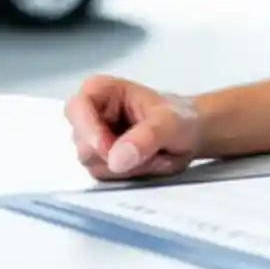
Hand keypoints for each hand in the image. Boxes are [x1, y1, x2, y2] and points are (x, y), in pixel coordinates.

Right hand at [64, 75, 201, 179]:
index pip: (77, 109)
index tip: (110, 149)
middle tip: (152, 152)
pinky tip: (149, 163)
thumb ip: (145, 137)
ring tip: (155, 155)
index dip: (90, 131)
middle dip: (119, 155)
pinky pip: (107, 177)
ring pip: (96, 165)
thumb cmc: (180, 119)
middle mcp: (89, 116)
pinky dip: (131, 175)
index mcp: (99, 91)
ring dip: (130, 167)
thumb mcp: (170, 123)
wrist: (192, 135)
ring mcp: (93, 142)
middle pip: (84, 145)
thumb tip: (117, 159)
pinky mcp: (101, 162)